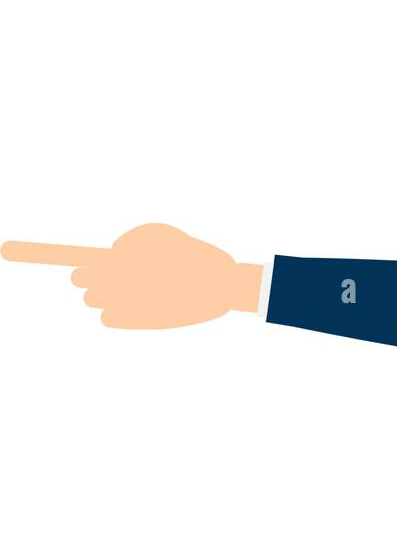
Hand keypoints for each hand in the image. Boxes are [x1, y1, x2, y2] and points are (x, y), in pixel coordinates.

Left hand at [2, 224, 262, 327]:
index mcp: (119, 256)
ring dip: (109, 293)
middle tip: (124, 273)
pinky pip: (108, 316)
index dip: (34, 253)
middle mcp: (112, 280)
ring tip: (144, 287)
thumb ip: (130, 242)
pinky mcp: (129, 318)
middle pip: (81, 279)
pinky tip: (145, 303)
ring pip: (94, 299)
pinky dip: (120, 311)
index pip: (68, 257)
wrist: (221, 285)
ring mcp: (119, 302)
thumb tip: (114, 257)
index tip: (5, 249)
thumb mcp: (163, 234)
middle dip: (94, 275)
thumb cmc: (195, 255)